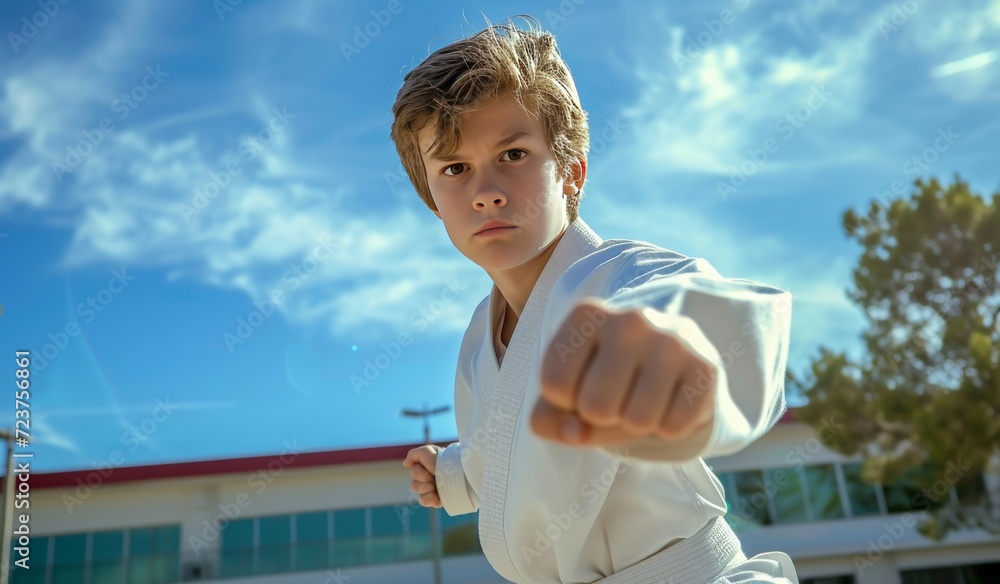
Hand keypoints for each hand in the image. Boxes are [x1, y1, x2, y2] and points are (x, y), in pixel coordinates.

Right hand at [403, 445, 443, 507]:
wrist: (461, 473)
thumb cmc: (446, 460)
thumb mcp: (429, 451)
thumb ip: (414, 455)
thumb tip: (406, 464)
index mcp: (426, 468)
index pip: (414, 471)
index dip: (420, 471)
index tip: (431, 467)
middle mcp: (428, 480)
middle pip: (413, 485)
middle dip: (424, 479)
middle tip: (435, 475)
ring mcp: (432, 490)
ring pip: (418, 493)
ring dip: (426, 488)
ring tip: (437, 485)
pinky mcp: (436, 500)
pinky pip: (423, 501)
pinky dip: (429, 498)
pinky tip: (437, 495)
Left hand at [530, 298, 716, 447]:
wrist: (671, 361)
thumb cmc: (606, 376)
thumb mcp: (567, 390)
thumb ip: (548, 417)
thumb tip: (574, 433)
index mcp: (586, 315)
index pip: (554, 383)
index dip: (564, 403)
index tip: (581, 385)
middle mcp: (629, 318)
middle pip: (595, 406)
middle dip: (602, 417)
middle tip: (616, 397)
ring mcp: (670, 340)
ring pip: (636, 420)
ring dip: (635, 425)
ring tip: (641, 399)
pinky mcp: (704, 366)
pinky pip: (673, 426)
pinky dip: (667, 428)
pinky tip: (669, 401)